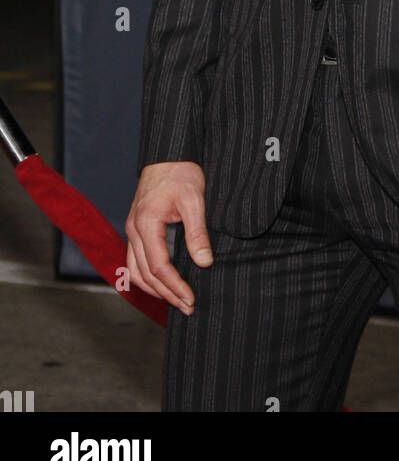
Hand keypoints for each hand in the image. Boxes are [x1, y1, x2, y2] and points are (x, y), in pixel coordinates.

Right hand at [125, 161, 212, 315]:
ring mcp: (132, 229)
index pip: (159, 266)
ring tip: (176, 301)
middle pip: (145, 274)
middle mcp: (133, 229)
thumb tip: (204, 262)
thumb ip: (197, 232)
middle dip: (166, 294)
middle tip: (188, 307)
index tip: (191, 299)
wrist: (168, 153)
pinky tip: (163, 283)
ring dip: (155, 289)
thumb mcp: (195, 200)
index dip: (175, 286)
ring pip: (135, 270)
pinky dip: (147, 276)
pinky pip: (135, 260)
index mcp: (146, 223)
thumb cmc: (181, 173)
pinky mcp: (136, 228)